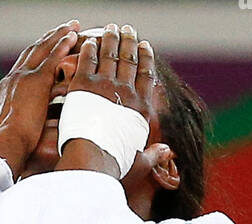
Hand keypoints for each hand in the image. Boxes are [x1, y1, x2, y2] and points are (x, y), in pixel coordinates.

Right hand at [0, 21, 80, 177]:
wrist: (2, 147)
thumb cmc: (5, 152)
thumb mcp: (8, 137)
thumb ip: (16, 131)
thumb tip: (24, 139)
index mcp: (3, 94)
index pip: (20, 70)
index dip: (33, 58)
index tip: (43, 49)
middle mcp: (11, 81)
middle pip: (30, 54)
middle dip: (46, 41)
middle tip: (60, 30)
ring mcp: (22, 79)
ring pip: (41, 51)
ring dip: (56, 37)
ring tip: (71, 27)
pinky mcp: (35, 83)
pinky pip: (51, 58)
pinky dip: (62, 45)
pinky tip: (73, 35)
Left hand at [56, 25, 157, 179]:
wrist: (90, 162)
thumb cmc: (114, 167)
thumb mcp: (140, 163)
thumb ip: (153, 154)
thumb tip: (168, 151)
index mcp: (140, 108)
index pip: (146, 75)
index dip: (146, 58)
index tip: (145, 45)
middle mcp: (125, 93)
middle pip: (129, 59)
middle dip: (129, 41)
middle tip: (127, 29)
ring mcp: (104, 86)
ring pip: (110, 54)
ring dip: (110, 38)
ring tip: (110, 28)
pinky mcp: (83, 86)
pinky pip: (88, 60)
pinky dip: (89, 48)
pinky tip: (89, 41)